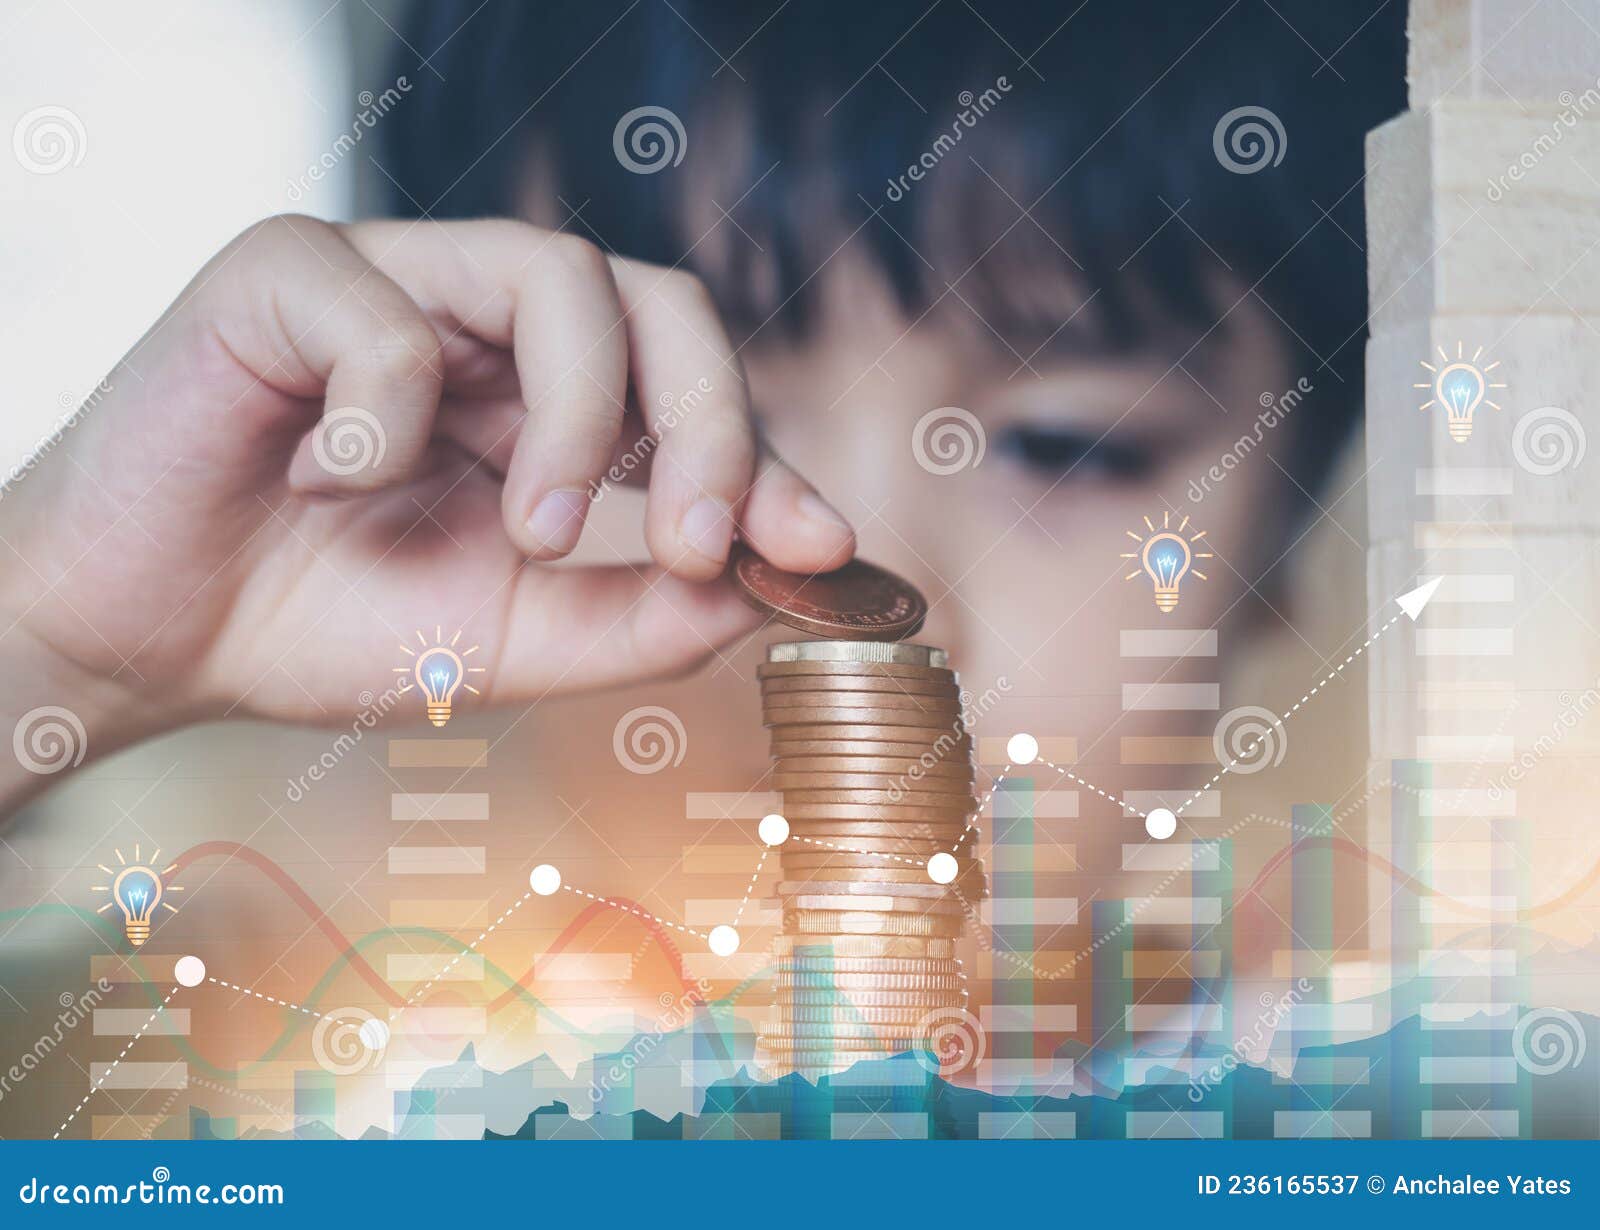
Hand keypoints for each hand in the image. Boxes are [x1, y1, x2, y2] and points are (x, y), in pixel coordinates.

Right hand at [0, 215, 853, 802]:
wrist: (152, 639)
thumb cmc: (330, 624)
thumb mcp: (519, 642)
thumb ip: (643, 616)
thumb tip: (775, 587)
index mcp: (554, 401)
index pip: (694, 389)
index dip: (764, 461)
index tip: (817, 550)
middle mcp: (492, 327)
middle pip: (660, 303)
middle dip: (710, 425)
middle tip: (698, 544)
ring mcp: (398, 282)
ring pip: (556, 274)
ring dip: (579, 419)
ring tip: (534, 535)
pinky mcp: (288, 272)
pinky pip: (385, 313)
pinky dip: (386, 419)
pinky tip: (334, 485)